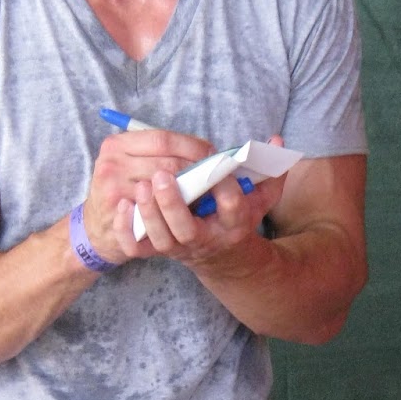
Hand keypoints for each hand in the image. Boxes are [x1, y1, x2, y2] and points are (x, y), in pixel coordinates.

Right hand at [79, 127, 213, 267]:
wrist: (96, 226)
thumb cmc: (123, 188)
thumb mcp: (132, 162)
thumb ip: (160, 153)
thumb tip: (206, 152)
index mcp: (116, 145)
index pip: (164, 140)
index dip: (193, 147)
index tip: (213, 154)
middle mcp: (111, 166)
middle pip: (168, 165)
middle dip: (197, 171)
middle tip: (216, 177)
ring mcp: (114, 194)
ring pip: (166, 193)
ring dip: (191, 195)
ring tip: (206, 195)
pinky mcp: (119, 221)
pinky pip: (152, 219)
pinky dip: (174, 216)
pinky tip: (188, 215)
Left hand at [117, 135, 287, 268]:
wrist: (222, 258)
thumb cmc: (238, 220)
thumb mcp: (261, 199)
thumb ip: (272, 171)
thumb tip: (277, 141)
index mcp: (233, 225)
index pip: (232, 208)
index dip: (224, 188)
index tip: (216, 165)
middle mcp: (205, 240)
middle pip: (186, 230)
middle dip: (173, 204)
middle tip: (161, 176)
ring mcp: (179, 248)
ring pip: (160, 239)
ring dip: (149, 213)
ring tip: (140, 186)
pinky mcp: (160, 251)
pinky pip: (138, 248)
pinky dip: (127, 230)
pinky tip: (123, 205)